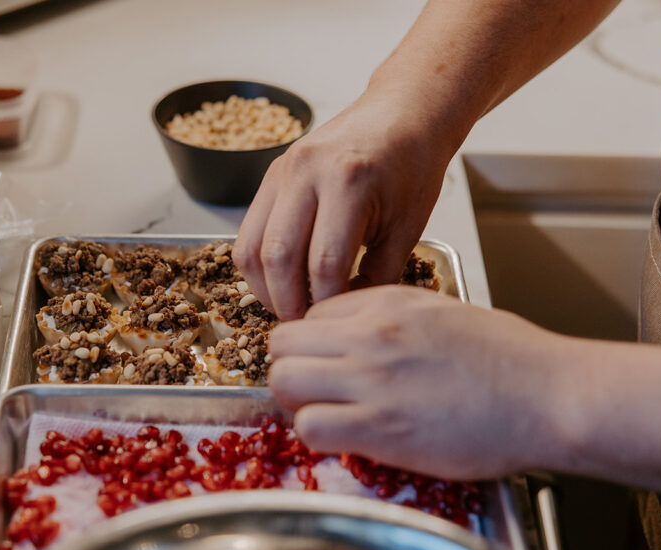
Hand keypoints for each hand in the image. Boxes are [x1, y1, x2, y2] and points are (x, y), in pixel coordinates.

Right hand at [234, 93, 454, 320]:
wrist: (402, 115)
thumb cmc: (412, 167)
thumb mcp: (408, 227)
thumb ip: (378, 276)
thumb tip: (344, 316)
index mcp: (349, 181)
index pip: (324, 263)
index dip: (326, 303)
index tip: (334, 323)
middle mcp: (307, 171)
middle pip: (277, 257)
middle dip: (287, 302)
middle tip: (304, 325)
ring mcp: (282, 171)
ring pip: (250, 247)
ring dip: (263, 287)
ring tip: (289, 306)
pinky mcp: (271, 175)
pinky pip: (248, 231)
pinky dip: (259, 264)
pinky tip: (282, 280)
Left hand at [268, 285, 568, 479]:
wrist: (549, 396)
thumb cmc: (510, 358)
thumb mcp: (441, 312)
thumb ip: (388, 317)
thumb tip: (349, 331)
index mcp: (386, 305)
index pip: (309, 316)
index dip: (312, 344)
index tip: (327, 364)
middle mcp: (370, 337)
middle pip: (281, 345)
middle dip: (291, 369)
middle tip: (316, 391)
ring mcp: (372, 381)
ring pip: (284, 383)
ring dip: (297, 403)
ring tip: (328, 414)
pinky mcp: (380, 428)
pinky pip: (310, 428)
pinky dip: (316, 436)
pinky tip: (345, 437)